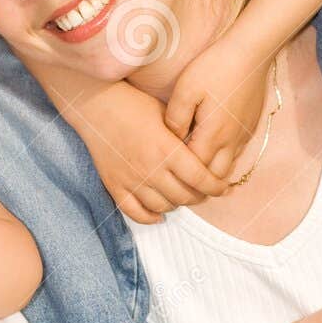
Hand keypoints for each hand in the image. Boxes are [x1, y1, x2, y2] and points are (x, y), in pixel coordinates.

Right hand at [75, 92, 228, 224]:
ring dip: (177, 204)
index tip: (223, 187)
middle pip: (185, 196)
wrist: (98, 106)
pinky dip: (150, 217)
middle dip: (200, 196)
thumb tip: (209, 155)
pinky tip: (159, 213)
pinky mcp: (115, 185)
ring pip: (163, 206)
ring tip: (182, 196)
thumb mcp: (169, 115)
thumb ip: (188, 137)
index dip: (216, 187)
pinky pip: (135, 212)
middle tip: (204, 191)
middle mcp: (150, 169)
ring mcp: (131, 180)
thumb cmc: (137, 106)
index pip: (201, 179)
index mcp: (167, 150)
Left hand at [164, 35, 272, 182]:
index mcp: (212, 135)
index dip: (179, 177)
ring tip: (193, 173)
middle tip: (177, 181)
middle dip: (197, 184)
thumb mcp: (185, 89)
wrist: (251, 51)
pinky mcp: (251, 126)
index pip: (194, 171)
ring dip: (212, 174)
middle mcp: (230, 141)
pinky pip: (237, 154)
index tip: (162, 175)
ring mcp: (243, 135)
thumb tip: (171, 140)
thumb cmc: (214, 67)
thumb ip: (175, 119)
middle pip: (213, 178)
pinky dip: (223, 161)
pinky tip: (211, 153)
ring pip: (228, 169)